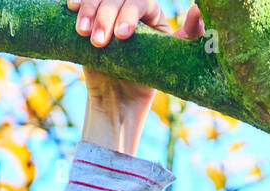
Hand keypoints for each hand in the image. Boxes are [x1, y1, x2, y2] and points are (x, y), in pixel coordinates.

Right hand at [70, 2, 203, 126]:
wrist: (118, 101)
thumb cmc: (147, 82)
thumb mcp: (174, 59)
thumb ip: (190, 36)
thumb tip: (198, 10)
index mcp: (151, 13)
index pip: (141, 2)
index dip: (130, 13)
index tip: (122, 36)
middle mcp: (129, 9)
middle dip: (106, 15)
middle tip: (100, 41)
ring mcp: (107, 13)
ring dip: (89, 9)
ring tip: (83, 33)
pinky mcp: (89, 20)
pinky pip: (82, 3)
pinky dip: (77, 3)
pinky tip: (72, 8)